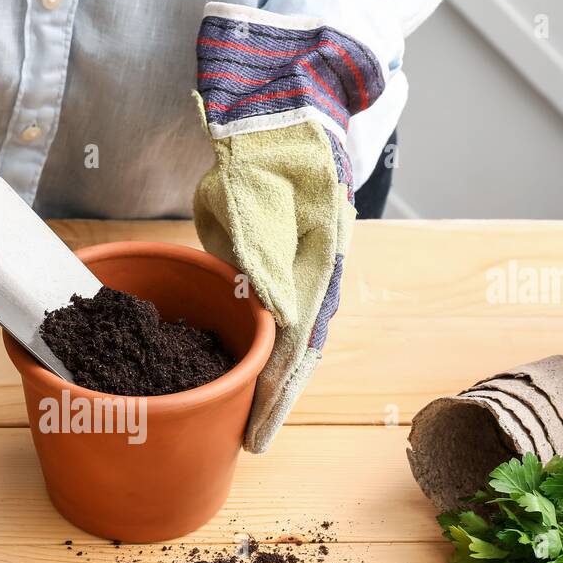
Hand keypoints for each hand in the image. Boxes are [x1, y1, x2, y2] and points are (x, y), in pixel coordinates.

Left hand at [192, 3, 382, 451]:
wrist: (284, 119)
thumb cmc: (268, 160)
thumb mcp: (256, 206)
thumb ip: (259, 260)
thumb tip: (278, 319)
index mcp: (315, 275)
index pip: (296, 354)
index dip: (276, 399)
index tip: (258, 436)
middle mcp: (314, 286)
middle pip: (297, 358)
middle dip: (276, 403)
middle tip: (254, 443)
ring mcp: (302, 280)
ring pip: (289, 344)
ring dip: (272, 382)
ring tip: (252, 422)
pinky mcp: (283, 273)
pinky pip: (276, 324)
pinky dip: (265, 354)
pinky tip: (248, 374)